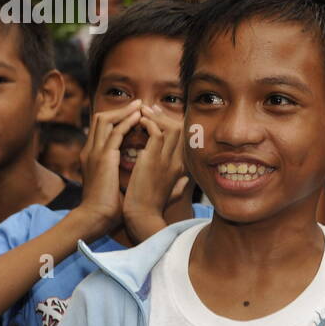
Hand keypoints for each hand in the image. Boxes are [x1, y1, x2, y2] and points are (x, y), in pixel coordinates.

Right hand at [77, 101, 143, 232]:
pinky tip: (139, 118)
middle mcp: (91, 151)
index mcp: (93, 157)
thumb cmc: (108, 207)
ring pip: (105, 120)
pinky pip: (115, 132)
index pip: (102, 129)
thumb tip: (143, 170)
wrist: (96, 218)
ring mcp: (94, 153)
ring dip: (124, 111)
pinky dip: (127, 122)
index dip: (118, 119)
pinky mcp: (103, 158)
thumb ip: (125, 173)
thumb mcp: (116, 184)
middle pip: (101, 119)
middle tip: (139, 105)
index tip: (136, 115)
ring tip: (140, 106)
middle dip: (120, 110)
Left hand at [122, 105, 188, 225]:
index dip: (172, 124)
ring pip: (171, 127)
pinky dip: (148, 123)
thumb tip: (186, 181)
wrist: (142, 216)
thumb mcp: (172, 195)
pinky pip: (156, 132)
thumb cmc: (152, 208)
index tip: (157, 117)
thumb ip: (180, 185)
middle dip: (164, 116)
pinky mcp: (153, 159)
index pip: (185, 138)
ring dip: (155, 116)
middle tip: (148, 109)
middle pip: (181, 129)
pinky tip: (138, 121)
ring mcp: (167, 160)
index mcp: (182, 168)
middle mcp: (178, 161)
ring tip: (142, 111)